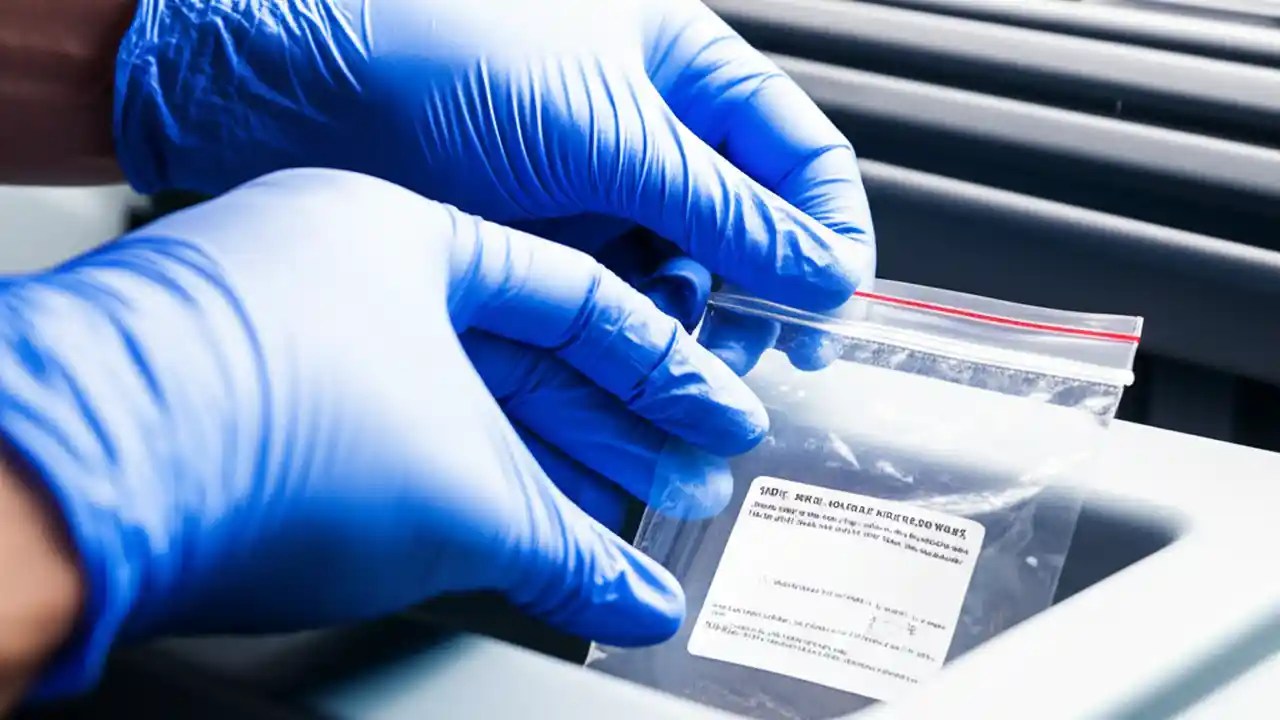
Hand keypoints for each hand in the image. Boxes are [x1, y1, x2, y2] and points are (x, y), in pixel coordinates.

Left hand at [0, 169, 763, 696]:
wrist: (72, 489)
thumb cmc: (263, 427)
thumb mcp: (461, 491)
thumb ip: (569, 549)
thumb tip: (637, 598)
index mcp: (402, 232)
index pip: (575, 299)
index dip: (662, 370)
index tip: (713, 419)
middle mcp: (335, 266)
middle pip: (513, 354)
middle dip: (607, 428)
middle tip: (677, 481)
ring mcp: (278, 332)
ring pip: (443, 401)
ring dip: (532, 468)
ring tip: (608, 521)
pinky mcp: (232, 404)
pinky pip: (379, 435)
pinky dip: (445, 486)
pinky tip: (498, 532)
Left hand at [114, 0, 874, 365]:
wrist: (285, 77)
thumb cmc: (435, 51)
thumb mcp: (609, 134)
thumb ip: (724, 209)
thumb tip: (821, 271)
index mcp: (681, 65)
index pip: (798, 154)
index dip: (828, 232)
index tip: (832, 311)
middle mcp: (643, 129)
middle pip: (743, 227)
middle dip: (758, 295)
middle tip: (756, 357)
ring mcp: (588, 189)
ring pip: (677, 275)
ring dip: (690, 328)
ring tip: (684, 368)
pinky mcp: (538, 242)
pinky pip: (610, 301)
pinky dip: (626, 340)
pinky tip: (626, 371)